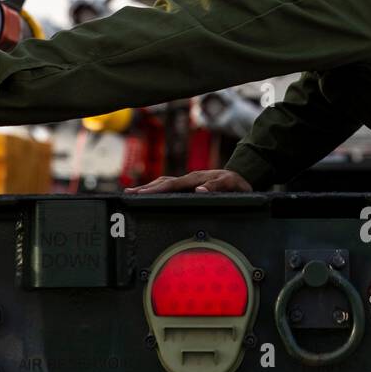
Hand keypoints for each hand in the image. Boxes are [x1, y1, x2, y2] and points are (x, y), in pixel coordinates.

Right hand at [124, 169, 252, 193]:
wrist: (241, 177)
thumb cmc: (236, 182)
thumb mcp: (232, 184)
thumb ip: (217, 186)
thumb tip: (199, 191)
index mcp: (197, 178)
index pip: (173, 185)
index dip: (157, 190)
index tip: (143, 194)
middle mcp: (190, 178)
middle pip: (164, 182)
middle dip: (146, 188)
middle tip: (129, 193)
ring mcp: (188, 181)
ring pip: (164, 183)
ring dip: (148, 187)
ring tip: (132, 193)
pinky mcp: (188, 185)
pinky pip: (169, 186)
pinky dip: (156, 189)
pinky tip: (148, 194)